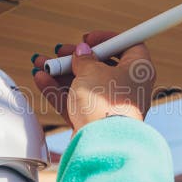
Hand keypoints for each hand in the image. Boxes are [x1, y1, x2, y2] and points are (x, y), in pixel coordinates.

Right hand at [32, 31, 154, 132]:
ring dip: (62, 73)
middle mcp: (129, 88)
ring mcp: (112, 106)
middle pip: (101, 65)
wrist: (102, 143)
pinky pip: (78, 101)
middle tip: (61, 52)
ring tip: (42, 64)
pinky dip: (60, 90)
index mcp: (139, 70)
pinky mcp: (96, 120)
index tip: (88, 38)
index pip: (129, 45)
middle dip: (75, 57)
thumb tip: (82, 52)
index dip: (107, 39)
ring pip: (85, 83)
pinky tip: (42, 79)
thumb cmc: (105, 104)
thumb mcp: (92, 70)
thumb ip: (84, 58)